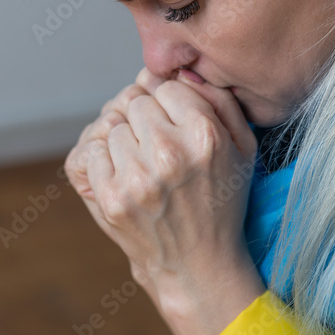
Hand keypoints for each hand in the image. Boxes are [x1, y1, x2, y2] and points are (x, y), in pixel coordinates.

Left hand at [64, 67, 266, 334]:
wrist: (198, 265)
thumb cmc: (221, 202)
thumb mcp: (242, 149)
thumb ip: (219, 100)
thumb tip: (182, 69)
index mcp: (205, 136)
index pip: (167, 87)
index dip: (170, 104)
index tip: (175, 125)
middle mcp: (169, 154)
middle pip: (135, 101)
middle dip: (144, 120)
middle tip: (157, 147)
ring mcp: (136, 178)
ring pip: (112, 125)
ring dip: (123, 140)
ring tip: (144, 166)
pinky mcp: (110, 198)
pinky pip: (92, 151)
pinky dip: (103, 160)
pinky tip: (126, 178)